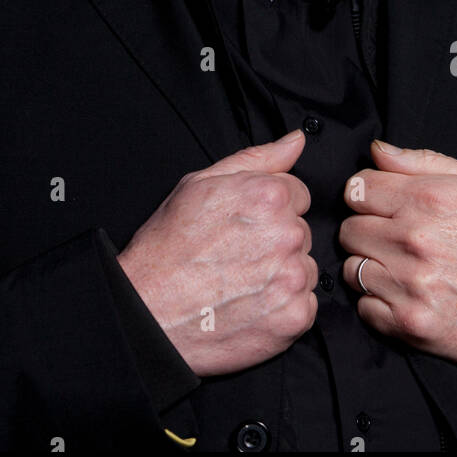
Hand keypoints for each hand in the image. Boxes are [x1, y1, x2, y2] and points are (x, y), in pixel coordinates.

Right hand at [116, 129, 317, 375]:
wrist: (150, 312)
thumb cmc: (168, 248)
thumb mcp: (201, 183)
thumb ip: (258, 158)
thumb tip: (295, 140)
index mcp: (268, 195)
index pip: (298, 194)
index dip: (269, 207)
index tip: (246, 223)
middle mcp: (287, 234)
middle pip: (301, 230)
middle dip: (277, 239)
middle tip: (237, 254)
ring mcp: (293, 278)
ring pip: (305, 267)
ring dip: (283, 273)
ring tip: (241, 281)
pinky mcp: (294, 317)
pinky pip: (305, 304)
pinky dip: (283, 307)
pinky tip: (250, 304)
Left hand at [340, 141, 456, 375]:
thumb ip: (424, 162)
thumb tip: (377, 150)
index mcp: (429, 199)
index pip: (356, 188)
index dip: (367, 195)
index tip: (381, 206)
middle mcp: (413, 240)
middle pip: (348, 229)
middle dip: (367, 231)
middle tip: (395, 240)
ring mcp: (410, 286)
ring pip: (352, 269)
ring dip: (372, 268)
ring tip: (404, 270)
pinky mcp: (412, 327)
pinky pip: (365, 308)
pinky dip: (379, 304)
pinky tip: (408, 297)